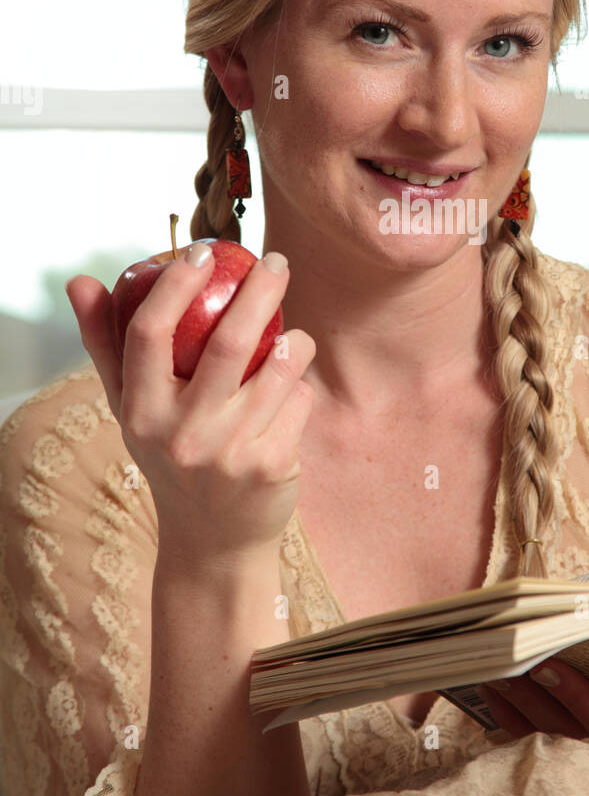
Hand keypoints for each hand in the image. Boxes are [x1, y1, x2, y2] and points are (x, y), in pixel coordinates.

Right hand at [65, 244, 316, 565]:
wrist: (212, 542)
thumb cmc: (170, 454)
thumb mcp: (132, 408)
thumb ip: (107, 343)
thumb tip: (79, 281)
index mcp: (140, 412)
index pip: (149, 333)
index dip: (175, 285)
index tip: (202, 253)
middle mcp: (182, 434)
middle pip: (229, 340)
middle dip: (260, 289)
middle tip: (275, 261)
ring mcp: (230, 453)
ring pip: (280, 366)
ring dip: (296, 339)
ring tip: (293, 333)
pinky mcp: (272, 466)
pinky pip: (301, 399)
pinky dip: (301, 385)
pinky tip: (291, 392)